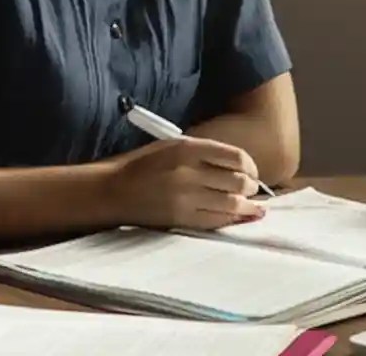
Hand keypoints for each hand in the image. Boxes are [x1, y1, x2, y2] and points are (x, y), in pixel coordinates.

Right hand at [103, 137, 266, 230]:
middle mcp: (189, 172)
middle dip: (251, 187)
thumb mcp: (174, 146)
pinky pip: (216, 220)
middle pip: (238, 181)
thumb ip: (205, 152)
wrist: (112, 190)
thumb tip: (239, 165)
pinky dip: (232, 219)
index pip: (236, 157)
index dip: (250, 167)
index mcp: (189, 149)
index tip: (251, 172)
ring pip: (232, 204)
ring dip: (247, 206)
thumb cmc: (144, 165)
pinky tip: (241, 217)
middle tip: (252, 190)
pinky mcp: (180, 218)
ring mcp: (185, 197)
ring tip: (253, 206)